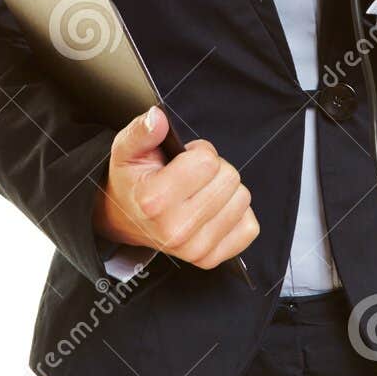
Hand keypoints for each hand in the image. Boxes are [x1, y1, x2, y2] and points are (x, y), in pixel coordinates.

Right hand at [93, 106, 259, 268]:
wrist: (126, 219)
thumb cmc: (133, 181)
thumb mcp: (127, 150)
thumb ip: (142, 130)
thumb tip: (158, 117)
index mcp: (154, 201)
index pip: (207, 161)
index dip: (198, 153)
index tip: (181, 161)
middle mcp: (175, 230)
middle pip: (230, 178)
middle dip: (214, 170)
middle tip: (191, 177)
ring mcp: (195, 249)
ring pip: (242, 199)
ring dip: (225, 190)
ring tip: (199, 192)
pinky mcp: (212, 259)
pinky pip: (250, 226)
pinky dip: (236, 214)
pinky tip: (212, 210)